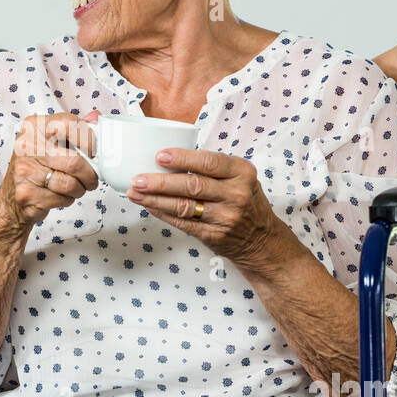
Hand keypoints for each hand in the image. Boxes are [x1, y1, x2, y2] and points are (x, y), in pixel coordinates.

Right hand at [0, 110, 100, 229]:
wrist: (11, 197)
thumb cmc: (36, 166)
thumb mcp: (50, 141)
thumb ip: (73, 129)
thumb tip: (96, 118)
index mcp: (34, 126)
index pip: (69, 124)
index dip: (88, 139)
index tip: (93, 151)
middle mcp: (26, 146)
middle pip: (74, 161)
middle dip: (89, 174)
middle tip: (91, 178)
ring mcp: (24, 171)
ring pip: (70, 184)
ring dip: (79, 189)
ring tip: (74, 187)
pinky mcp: (26, 194)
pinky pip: (62, 199)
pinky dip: (67, 200)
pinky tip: (59, 195)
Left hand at [126, 147, 292, 268]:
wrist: (261, 240)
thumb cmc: (245, 202)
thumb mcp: (240, 178)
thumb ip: (213, 168)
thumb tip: (169, 158)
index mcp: (242, 172)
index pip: (209, 162)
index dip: (182, 158)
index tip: (160, 156)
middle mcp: (236, 194)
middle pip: (192, 185)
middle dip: (160, 182)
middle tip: (138, 178)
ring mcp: (225, 217)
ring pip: (184, 206)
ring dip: (155, 199)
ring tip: (135, 193)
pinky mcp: (214, 235)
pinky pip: (182, 223)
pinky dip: (162, 214)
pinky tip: (149, 206)